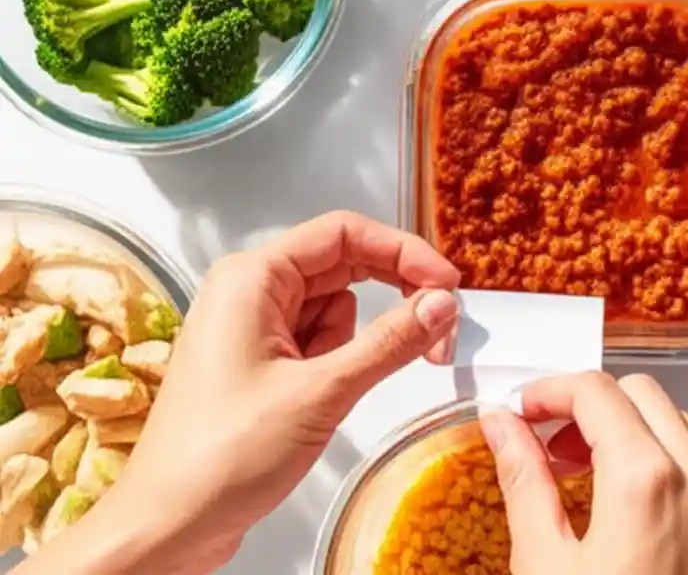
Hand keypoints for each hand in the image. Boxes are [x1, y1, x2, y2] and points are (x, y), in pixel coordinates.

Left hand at [16, 211, 460, 574]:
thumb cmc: (218, 459)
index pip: (344, 233)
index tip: (446, 284)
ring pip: (339, 309)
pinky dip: (344, 363)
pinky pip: (322, 343)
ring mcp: (254, 329)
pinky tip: (329, 398)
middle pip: (345, 266)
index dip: (403, 252)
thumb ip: (389, 341)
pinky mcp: (262, 364)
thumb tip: (440, 304)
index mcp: (250, 279)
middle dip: (393, 297)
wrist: (170, 526)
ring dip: (363, 340)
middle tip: (437, 330)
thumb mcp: (321, 392)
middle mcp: (249, 293)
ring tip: (344, 389)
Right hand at [482, 373, 687, 574]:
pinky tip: (622, 506)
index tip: (521, 412)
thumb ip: (523, 477)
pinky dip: (661, 465)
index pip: (596, 392)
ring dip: (627, 433)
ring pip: (677, 426)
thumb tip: (502, 425)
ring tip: (579, 477)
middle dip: (589, 407)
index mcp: (648, 480)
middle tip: (545, 444)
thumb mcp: (543, 562)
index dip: (549, 391)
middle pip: (642, 396)